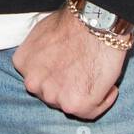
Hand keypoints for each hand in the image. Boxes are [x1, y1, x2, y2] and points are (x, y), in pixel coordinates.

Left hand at [10, 4, 129, 118]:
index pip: (38, 78)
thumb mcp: (42, 34)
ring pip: (69, 104)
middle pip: (51, 93)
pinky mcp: (75, 104)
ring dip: (83, 94)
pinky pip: (91, 111)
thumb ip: (40, 55)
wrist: (95, 22)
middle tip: (84, 74)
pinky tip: (110, 87)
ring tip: (97, 77)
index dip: (56, 74)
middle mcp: (33, 83)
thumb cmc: (73, 22)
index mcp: (23, 64)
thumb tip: (49, 61)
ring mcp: (53, 96)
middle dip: (66, 86)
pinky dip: (102, 101)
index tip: (69, 69)